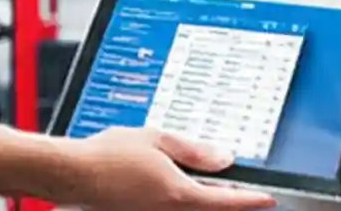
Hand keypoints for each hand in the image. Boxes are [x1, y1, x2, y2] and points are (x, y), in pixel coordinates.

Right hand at [68, 127, 277, 210]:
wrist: (72, 174)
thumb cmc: (108, 155)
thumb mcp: (157, 140)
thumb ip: (194, 151)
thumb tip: (224, 159)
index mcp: (179, 194)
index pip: (226, 202)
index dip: (252, 200)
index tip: (267, 199)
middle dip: (227, 201)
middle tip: (240, 188)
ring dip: (204, 200)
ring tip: (207, 184)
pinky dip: (182, 201)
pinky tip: (176, 187)